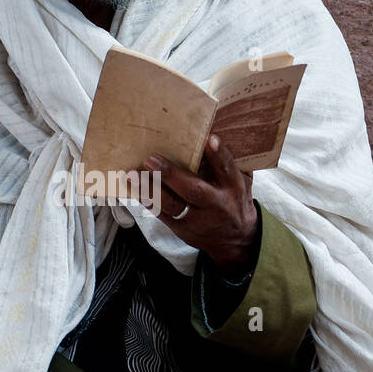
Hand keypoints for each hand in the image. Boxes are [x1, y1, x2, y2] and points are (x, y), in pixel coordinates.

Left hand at [141, 134, 258, 274]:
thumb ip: (227, 163)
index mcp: (233, 188)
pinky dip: (147, 199)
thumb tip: (211, 132)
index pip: (227, 170)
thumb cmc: (233, 199)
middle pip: (194, 191)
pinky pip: (162, 214)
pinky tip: (133, 187)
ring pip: (172, 205)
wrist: (235, 239)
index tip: (209, 139)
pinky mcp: (182, 229)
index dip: (218, 155)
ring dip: (150, 189)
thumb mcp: (240, 181)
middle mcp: (216, 204)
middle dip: (172, 175)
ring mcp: (198, 219)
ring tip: (132, 174)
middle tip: (151, 159)